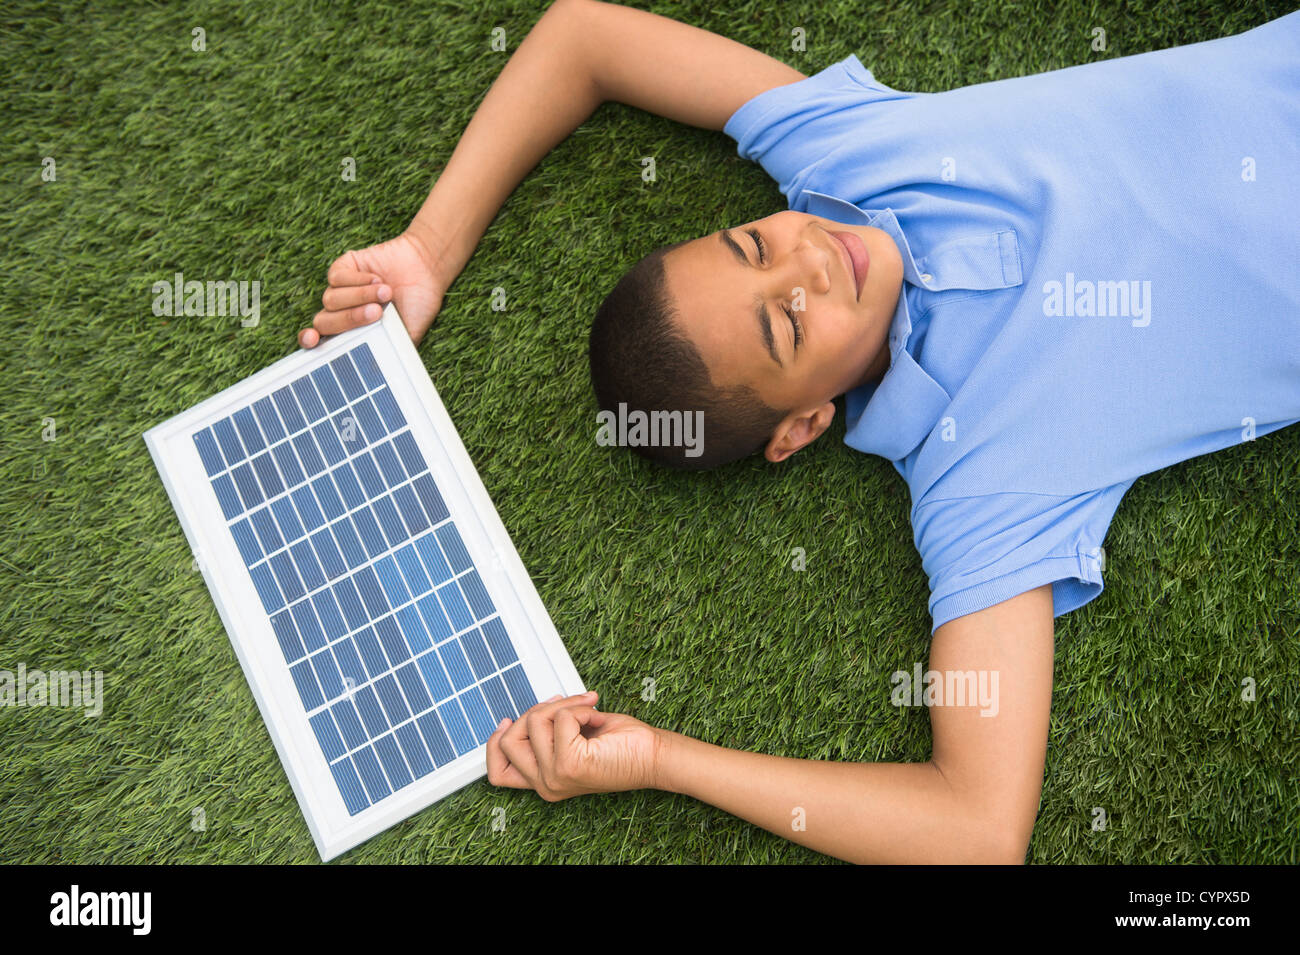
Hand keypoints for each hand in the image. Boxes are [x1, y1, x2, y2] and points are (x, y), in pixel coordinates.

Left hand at [299, 230, 447, 348]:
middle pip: (324, 321)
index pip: (320, 341)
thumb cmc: (417, 304)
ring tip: (386, 294)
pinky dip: (358, 280)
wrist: (426, 271)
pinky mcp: (344, 268)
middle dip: (350, 319)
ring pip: (331, 299)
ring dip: (360, 296)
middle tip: (376, 313)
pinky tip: (377, 280)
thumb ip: (389, 351)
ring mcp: (340, 290)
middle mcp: (341, 312)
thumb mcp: (407, 335)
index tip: (312, 340)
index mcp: (351, 332)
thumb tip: (374, 372)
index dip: (310, 342)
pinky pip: (337, 277)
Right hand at [486, 691, 662, 800]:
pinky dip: (580, 708)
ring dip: (564, 704)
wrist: (654, 756)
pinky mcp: (570, 764)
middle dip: (536, 710)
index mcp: (544, 780)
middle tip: (566, 704)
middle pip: (509, 739)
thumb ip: (549, 731)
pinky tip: (596, 717)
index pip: (498, 773)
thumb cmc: (624, 744)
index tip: (508, 719)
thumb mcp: (574, 737)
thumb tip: (534, 710)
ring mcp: (555, 777)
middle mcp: (546, 784)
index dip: (494, 743)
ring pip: (534, 721)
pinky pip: (561, 718)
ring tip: (588, 710)